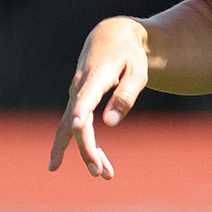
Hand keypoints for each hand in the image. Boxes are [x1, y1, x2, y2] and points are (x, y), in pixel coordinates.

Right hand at [49, 16, 149, 178]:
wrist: (111, 36)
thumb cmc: (129, 53)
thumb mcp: (138, 70)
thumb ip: (125, 95)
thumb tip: (110, 124)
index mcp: (95, 77)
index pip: (84, 97)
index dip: (79, 112)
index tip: (75, 126)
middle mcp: (80, 88)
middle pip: (77, 122)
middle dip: (87, 148)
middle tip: (99, 172)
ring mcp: (76, 96)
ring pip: (74, 129)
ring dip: (87, 152)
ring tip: (104, 175)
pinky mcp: (79, 103)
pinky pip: (78, 128)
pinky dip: (87, 145)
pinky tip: (94, 165)